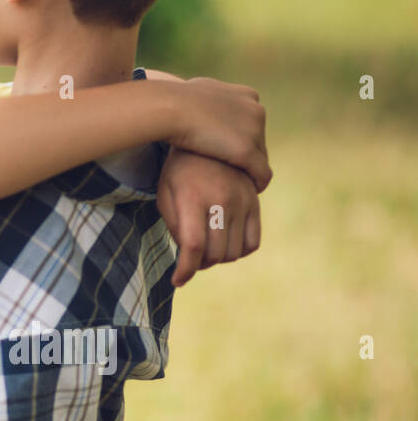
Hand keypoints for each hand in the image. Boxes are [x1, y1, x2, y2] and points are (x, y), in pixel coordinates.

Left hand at [156, 146, 261, 286]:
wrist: (207, 140)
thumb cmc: (179, 171)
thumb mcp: (166, 194)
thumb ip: (175, 226)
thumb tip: (188, 256)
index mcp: (192, 198)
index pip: (193, 246)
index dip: (185, 269)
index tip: (177, 281)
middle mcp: (221, 200)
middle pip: (215, 253)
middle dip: (199, 265)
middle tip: (190, 260)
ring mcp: (242, 201)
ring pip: (234, 252)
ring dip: (218, 259)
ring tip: (205, 250)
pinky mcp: (254, 202)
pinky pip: (253, 242)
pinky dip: (239, 251)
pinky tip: (225, 244)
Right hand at [165, 77, 270, 190]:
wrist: (171, 108)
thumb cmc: (176, 101)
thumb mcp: (199, 91)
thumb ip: (209, 98)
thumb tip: (202, 102)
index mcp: (247, 95)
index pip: (252, 121)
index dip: (239, 135)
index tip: (227, 147)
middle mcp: (256, 111)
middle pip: (258, 139)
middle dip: (246, 153)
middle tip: (231, 168)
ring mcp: (253, 131)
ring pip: (261, 157)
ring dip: (251, 169)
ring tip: (238, 181)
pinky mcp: (247, 152)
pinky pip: (262, 174)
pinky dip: (258, 183)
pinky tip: (251, 190)